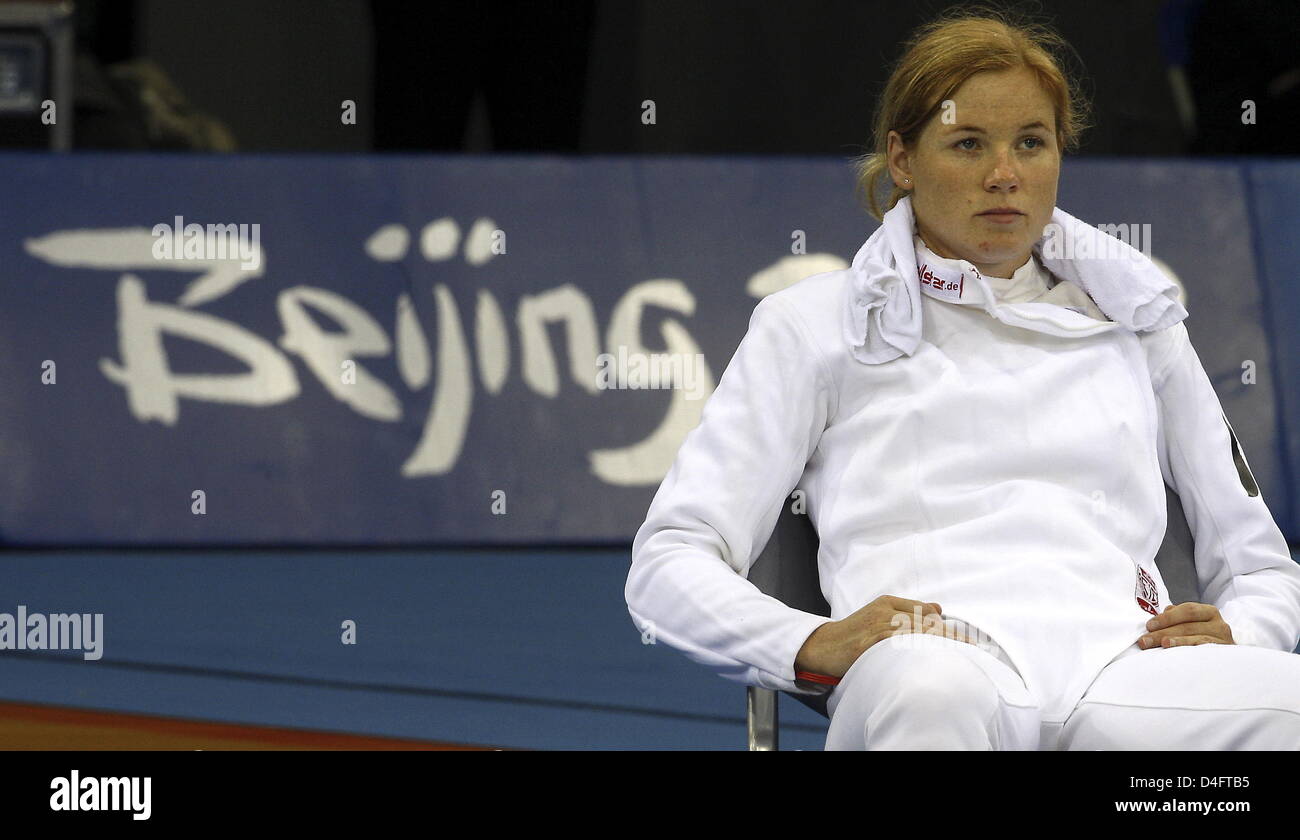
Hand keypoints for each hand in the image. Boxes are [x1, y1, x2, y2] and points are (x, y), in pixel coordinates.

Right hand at [794, 595, 976, 678]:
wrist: (822, 646)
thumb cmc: (854, 634)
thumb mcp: (879, 614)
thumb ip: (907, 610)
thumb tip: (938, 608)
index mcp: (888, 602)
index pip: (928, 613)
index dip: (950, 629)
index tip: (972, 641)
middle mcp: (886, 611)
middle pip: (927, 623)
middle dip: (953, 637)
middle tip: (976, 649)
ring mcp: (879, 627)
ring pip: (917, 633)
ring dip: (941, 645)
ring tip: (964, 656)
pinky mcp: (872, 643)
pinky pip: (901, 645)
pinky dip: (919, 650)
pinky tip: (934, 658)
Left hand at [1138, 602, 1234, 648]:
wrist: (1231, 659)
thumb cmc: (1202, 635)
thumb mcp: (1192, 622)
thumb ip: (1176, 616)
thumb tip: (1160, 616)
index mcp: (1209, 612)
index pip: (1188, 610)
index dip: (1167, 617)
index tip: (1149, 626)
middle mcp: (1219, 625)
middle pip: (1188, 626)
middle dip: (1163, 633)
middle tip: (1144, 641)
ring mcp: (1223, 640)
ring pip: (1196, 639)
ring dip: (1176, 642)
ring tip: (1161, 644)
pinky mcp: (1224, 654)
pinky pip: (1205, 651)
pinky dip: (1190, 651)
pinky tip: (1179, 654)